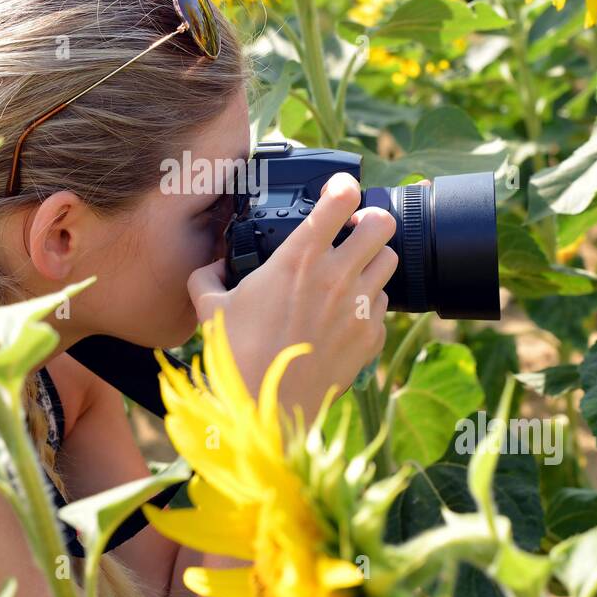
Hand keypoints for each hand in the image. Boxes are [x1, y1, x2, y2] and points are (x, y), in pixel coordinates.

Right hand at [186, 172, 398, 423]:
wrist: (266, 409)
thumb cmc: (237, 356)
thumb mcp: (210, 308)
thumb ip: (208, 276)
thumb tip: (212, 267)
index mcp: (299, 258)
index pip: (341, 199)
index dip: (343, 187)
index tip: (338, 190)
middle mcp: (337, 276)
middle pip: (381, 223)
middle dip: (369, 220)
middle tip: (353, 229)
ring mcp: (359, 307)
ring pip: (388, 261)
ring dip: (372, 258)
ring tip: (352, 269)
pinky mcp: (370, 337)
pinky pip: (382, 306)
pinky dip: (369, 302)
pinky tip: (346, 312)